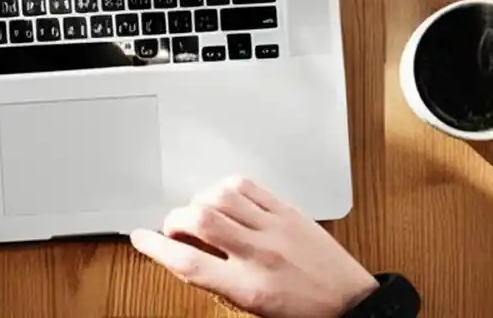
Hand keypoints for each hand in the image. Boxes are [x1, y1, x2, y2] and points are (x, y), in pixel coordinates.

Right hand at [131, 177, 377, 317]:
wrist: (351, 305)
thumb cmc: (303, 313)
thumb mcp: (251, 308)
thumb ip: (217, 282)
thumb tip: (184, 258)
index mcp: (248, 288)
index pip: (188, 263)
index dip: (155, 247)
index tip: (141, 238)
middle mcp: (260, 254)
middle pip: (200, 220)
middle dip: (174, 219)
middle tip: (173, 227)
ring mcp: (276, 228)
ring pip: (221, 196)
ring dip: (199, 199)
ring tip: (198, 211)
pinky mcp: (290, 212)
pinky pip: (249, 186)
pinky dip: (227, 187)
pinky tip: (224, 197)